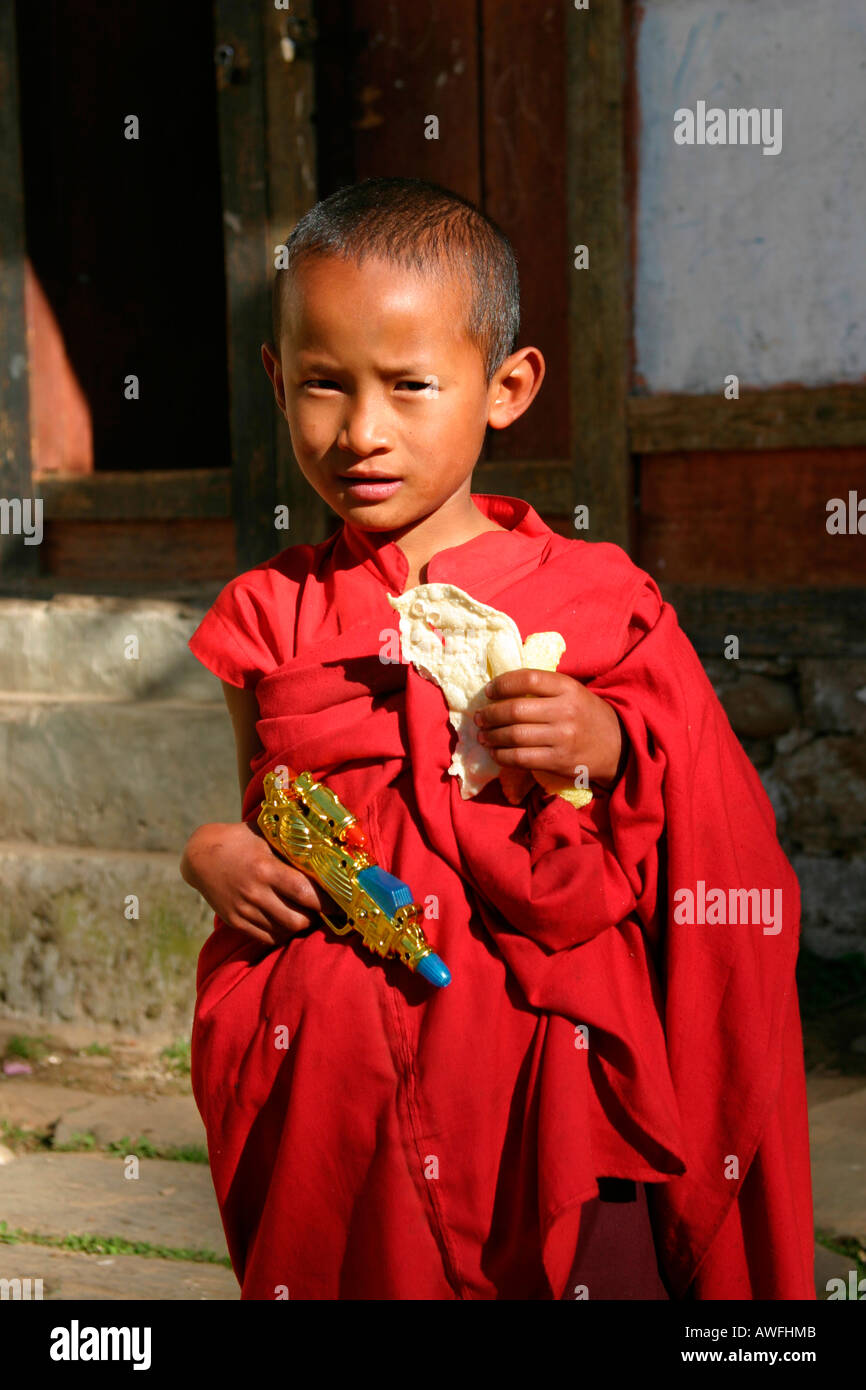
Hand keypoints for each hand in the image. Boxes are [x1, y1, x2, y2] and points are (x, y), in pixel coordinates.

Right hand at [180, 819, 336, 945]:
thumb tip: (328, 849)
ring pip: (283, 931)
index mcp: (266, 869)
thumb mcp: (266, 836)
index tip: (342, 903)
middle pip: (297, 919)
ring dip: (299, 926)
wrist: (200, 855)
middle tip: (324, 910)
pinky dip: (282, 933)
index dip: (327, 902)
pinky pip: (266, 937)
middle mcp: (255, 892)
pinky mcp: (235, 921)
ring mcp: (244, 909)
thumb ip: (292, 846)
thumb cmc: (242, 840)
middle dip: (315, 917)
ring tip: (306, 914)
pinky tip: (287, 921)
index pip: (305, 893)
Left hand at [473, 669, 625, 788]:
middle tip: (479, 718)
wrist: (617, 745)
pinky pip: (521, 758)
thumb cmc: (586, 715)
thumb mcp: (572, 692)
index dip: (502, 684)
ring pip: (514, 736)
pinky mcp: (559, 761)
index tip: (489, 691)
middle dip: (490, 714)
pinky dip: (502, 756)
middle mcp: (565, 711)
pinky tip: (496, 752)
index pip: (527, 678)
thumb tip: (501, 688)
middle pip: (515, 710)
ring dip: (492, 737)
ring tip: (483, 736)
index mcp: (567, 687)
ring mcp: (562, 737)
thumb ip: (544, 687)